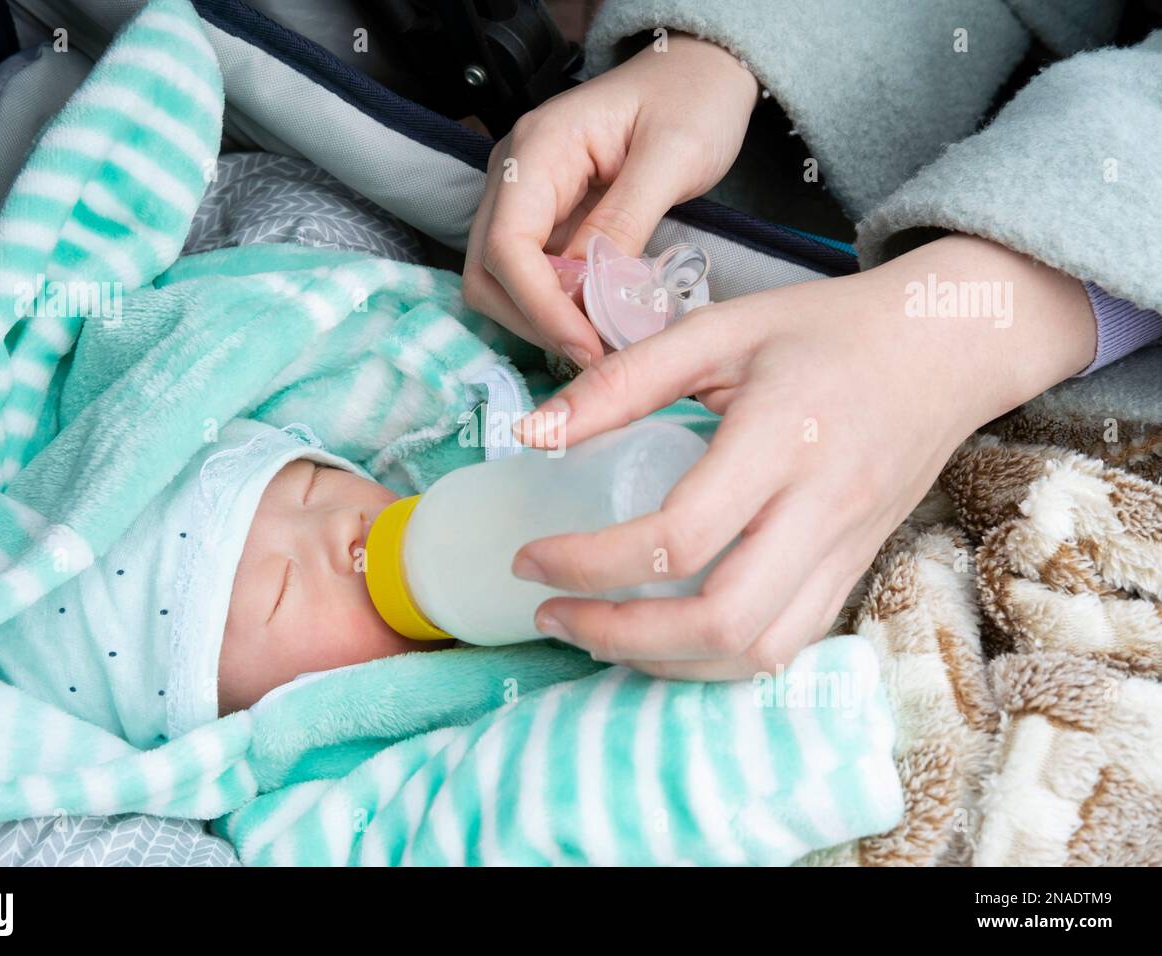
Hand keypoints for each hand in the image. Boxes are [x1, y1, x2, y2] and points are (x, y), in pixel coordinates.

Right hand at [462, 34, 757, 366]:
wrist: (697, 72)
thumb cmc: (691, 99)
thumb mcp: (674, 156)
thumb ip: (625, 223)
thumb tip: (588, 292)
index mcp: (539, 148)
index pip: (507, 246)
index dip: (540, 307)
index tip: (588, 346)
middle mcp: (515, 174)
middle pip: (487, 273)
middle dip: (534, 322)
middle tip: (598, 352)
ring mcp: (525, 198)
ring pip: (500, 283)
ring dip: (543, 321)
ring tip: (604, 338)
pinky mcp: (545, 219)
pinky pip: (531, 277)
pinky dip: (558, 308)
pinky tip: (600, 320)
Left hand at [511, 234, 1096, 678]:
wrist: (947, 346)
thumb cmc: (825, 329)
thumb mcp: (718, 330)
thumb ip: (621, 381)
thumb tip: (530, 434)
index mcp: (781, 439)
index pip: (678, 535)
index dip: (588, 562)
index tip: (529, 557)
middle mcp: (820, 509)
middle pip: (721, 620)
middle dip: (619, 636)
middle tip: (552, 615)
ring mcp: (846, 550)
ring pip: (758, 652)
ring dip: (666, 661)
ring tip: (598, 634)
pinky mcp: (855, 568)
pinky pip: (787, 645)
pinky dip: (716, 659)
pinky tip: (666, 634)